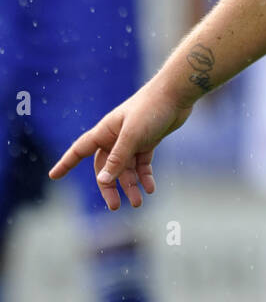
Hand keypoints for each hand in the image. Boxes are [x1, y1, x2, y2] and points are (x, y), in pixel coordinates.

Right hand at [48, 81, 193, 211]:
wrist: (176, 95)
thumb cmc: (151, 110)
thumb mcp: (132, 136)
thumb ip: (118, 159)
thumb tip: (103, 180)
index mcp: (105, 131)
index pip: (80, 150)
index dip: (66, 163)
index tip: (53, 176)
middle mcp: (115, 137)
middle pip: (106, 167)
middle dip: (110, 187)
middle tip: (116, 206)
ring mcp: (131, 140)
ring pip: (126, 169)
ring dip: (131, 186)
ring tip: (139, 203)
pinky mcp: (147, 142)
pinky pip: (142, 165)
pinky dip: (145, 177)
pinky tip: (150, 188)